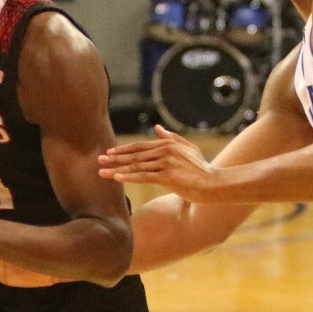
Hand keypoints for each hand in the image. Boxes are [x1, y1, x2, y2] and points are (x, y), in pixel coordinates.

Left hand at [98, 124, 218, 201]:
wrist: (213, 184)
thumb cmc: (201, 168)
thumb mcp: (188, 148)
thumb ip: (171, 137)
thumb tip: (157, 127)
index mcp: (167, 144)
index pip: (140, 147)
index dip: (123, 150)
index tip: (109, 153)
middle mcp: (165, 151)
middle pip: (134, 155)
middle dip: (115, 158)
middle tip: (99, 160)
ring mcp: (166, 163)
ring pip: (136, 166)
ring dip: (117, 169)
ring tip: (102, 172)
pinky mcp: (168, 176)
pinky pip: (144, 176)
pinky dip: (129, 177)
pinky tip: (117, 177)